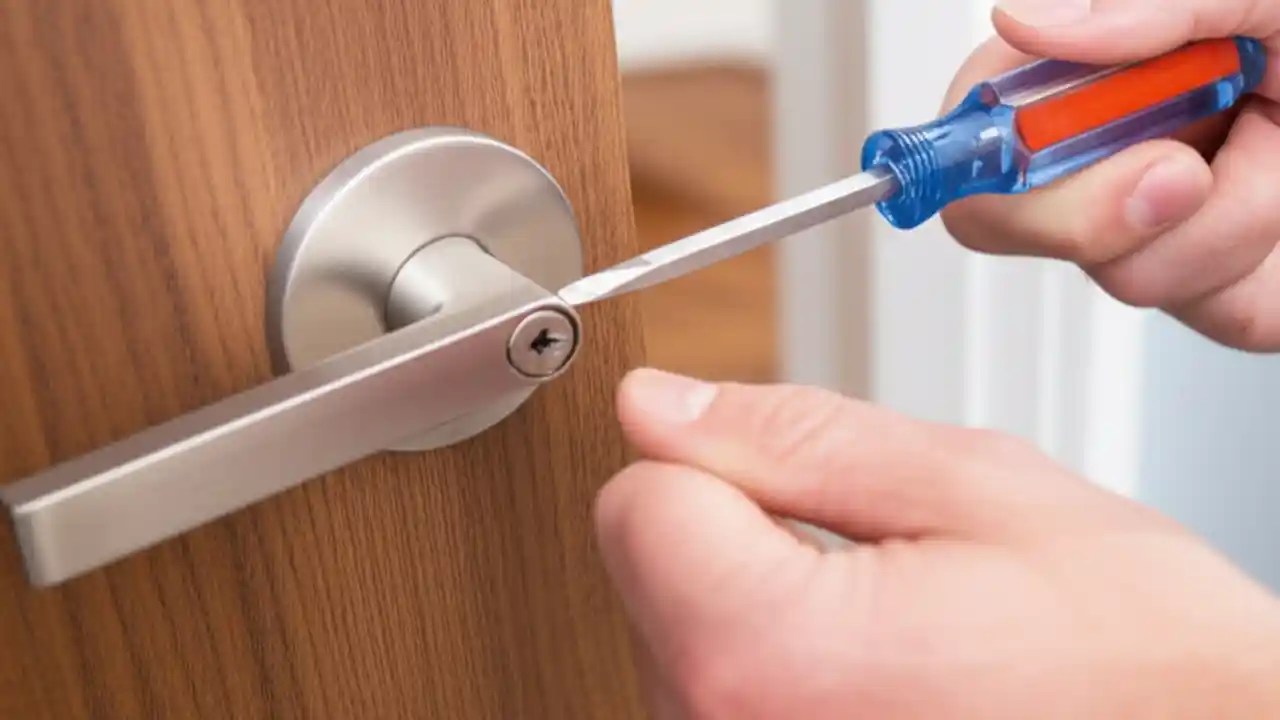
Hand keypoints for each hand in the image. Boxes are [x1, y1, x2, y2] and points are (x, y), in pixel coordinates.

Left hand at [595, 369, 1279, 718]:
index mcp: (770, 652)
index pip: (635, 502)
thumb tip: (661, 405)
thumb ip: (793, 437)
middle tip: (872, 557)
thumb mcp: (974, 491)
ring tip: (888, 625)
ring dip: (755, 606)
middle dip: (735, 534)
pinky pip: (711, 702)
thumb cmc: (1136, 658)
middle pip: (646, 572)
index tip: (787, 473)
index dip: (717, 462)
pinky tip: (868, 674)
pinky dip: (770, 672)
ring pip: (672, 637)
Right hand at [939, 0, 1279, 350]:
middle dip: (1112, 202)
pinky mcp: (1221, 291)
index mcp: (1086, 73)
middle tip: (1191, 161)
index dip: (988, 159)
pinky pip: (1214, 311)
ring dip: (1229, 218)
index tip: (1048, 150)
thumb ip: (1152, 1)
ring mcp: (1154, 227)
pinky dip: (1266, 260)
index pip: (972, 133)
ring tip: (1275, 143)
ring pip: (1127, 274)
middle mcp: (1100, 152)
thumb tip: (1027, 18)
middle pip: (1013, 227)